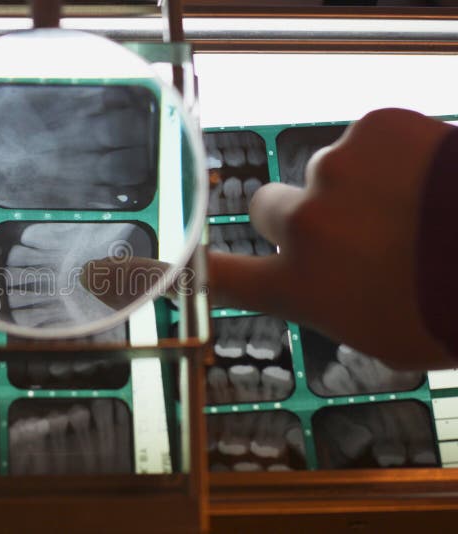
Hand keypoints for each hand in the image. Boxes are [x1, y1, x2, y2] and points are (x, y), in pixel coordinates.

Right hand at [210, 108, 454, 369]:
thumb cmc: (450, 314)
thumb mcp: (377, 337)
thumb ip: (329, 305)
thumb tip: (320, 286)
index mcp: (300, 285)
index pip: (222, 275)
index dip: (197, 263)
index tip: (177, 257)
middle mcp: (303, 225)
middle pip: (267, 206)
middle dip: (299, 214)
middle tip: (352, 226)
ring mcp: (335, 170)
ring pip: (327, 170)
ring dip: (357, 183)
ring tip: (415, 203)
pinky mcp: (374, 126)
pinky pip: (368, 136)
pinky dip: (392, 150)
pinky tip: (430, 174)